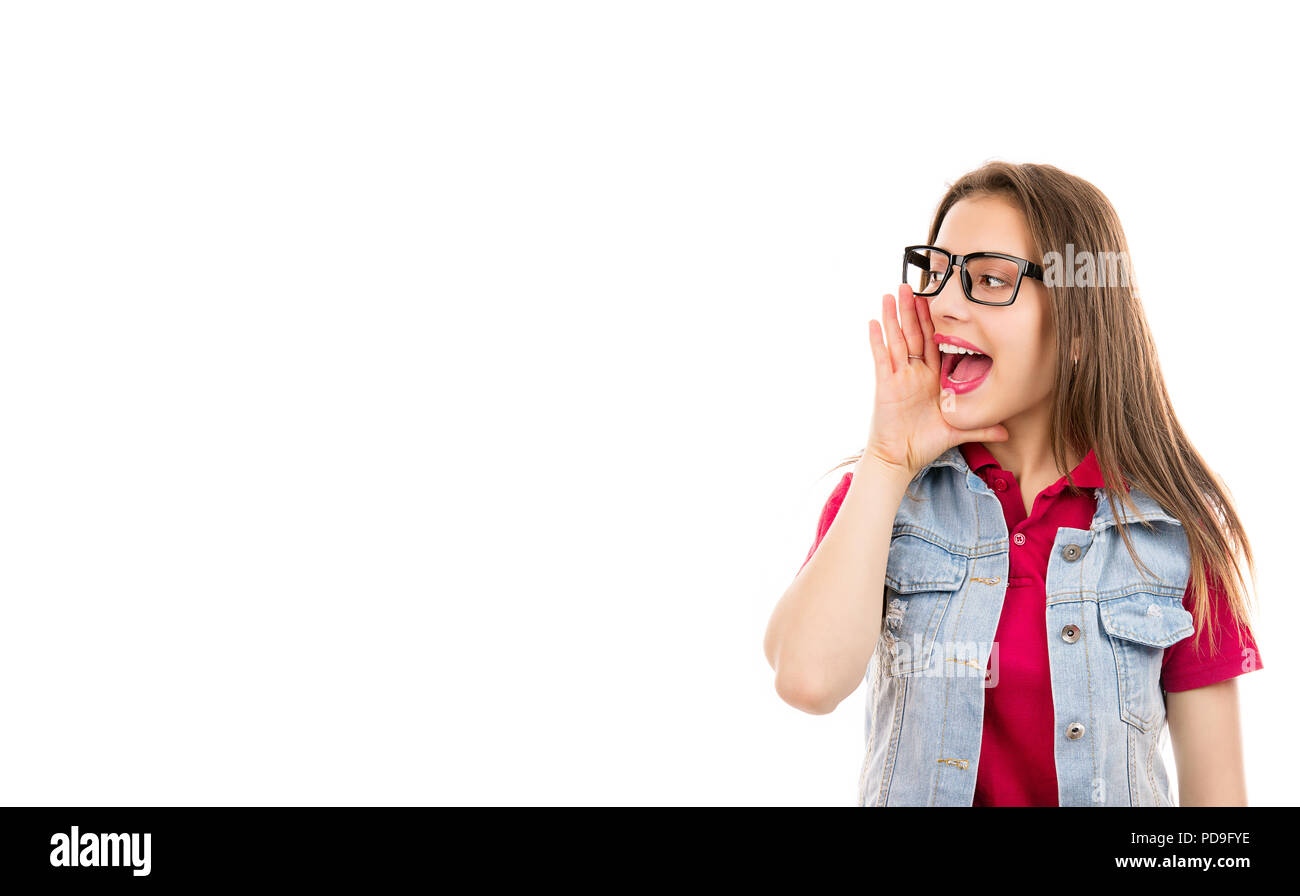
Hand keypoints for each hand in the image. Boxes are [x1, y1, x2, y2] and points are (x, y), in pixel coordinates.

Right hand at [863, 284, 1008, 476]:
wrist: (900, 459)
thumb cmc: (925, 444)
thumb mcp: (957, 430)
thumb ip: (981, 427)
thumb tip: (1007, 431)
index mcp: (932, 378)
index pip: (935, 343)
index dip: (935, 321)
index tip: (937, 301)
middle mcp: (914, 373)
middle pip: (914, 334)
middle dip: (912, 310)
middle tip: (912, 284)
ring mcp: (898, 377)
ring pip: (897, 340)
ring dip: (893, 316)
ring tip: (890, 294)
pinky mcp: (885, 385)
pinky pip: (881, 358)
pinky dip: (877, 340)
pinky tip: (873, 322)